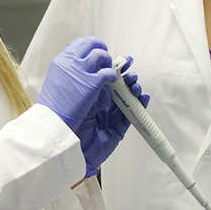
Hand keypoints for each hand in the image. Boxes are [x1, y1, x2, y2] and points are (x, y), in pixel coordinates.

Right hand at [38, 37, 120, 132]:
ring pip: (101, 55)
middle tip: (105, 58)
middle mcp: (70, 62)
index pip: (79, 43)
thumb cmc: (53, 105)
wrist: (52, 119)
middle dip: (101, 48)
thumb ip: (67, 70)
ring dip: (107, 61)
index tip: (95, 51)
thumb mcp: (56, 80)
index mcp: (61, 60)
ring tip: (108, 71)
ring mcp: (82, 71)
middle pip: (91, 43)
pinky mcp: (92, 83)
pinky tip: (111, 80)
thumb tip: (79, 66)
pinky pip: (108, 72)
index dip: (91, 46)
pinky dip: (112, 75)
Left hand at [76, 58, 147, 178]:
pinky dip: (139, 107)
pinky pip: (131, 117)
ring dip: (133, 91)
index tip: (124, 62)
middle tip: (131, 73)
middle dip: (127, 79)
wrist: (68, 148)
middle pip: (118, 89)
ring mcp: (108, 118)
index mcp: (89, 97)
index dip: (115, 70)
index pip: (105, 80)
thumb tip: (110, 77)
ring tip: (135, 85)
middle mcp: (99, 106)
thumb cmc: (67, 123)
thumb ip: (96, 89)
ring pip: (126, 101)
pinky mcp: (116, 130)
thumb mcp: (82, 99)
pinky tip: (143, 98)